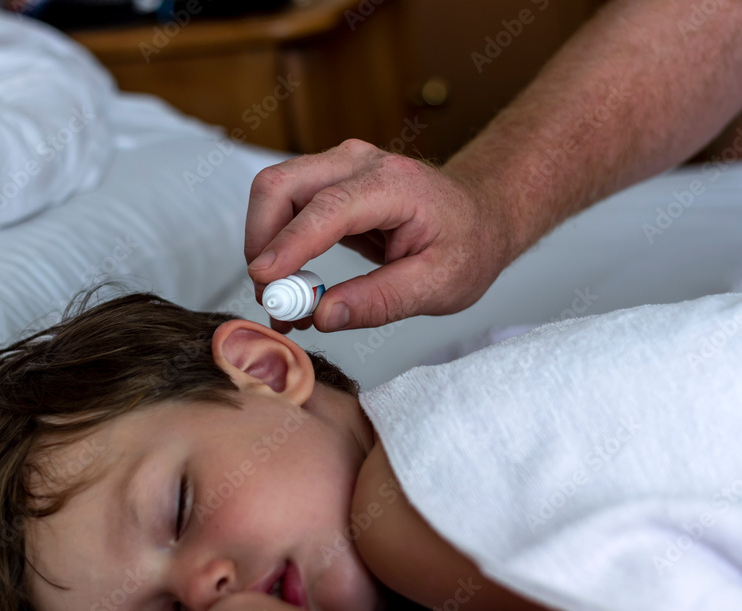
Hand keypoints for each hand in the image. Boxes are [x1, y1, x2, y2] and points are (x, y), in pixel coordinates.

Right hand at [245, 139, 517, 332]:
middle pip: (281, 184)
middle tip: (272, 298)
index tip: (265, 281)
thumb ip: (380, 301)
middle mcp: (359, 163)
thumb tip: (322, 315)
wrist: (479, 216)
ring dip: (264, 246)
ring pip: (273, 192)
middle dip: (261, 242)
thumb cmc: (466, 246)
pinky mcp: (326, 181)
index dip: (290, 244)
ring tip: (285, 300)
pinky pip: (283, 205)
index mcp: (394, 184)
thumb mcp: (438, 286)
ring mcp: (339, 166)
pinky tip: (293, 284)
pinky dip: (276, 244)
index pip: (328, 207)